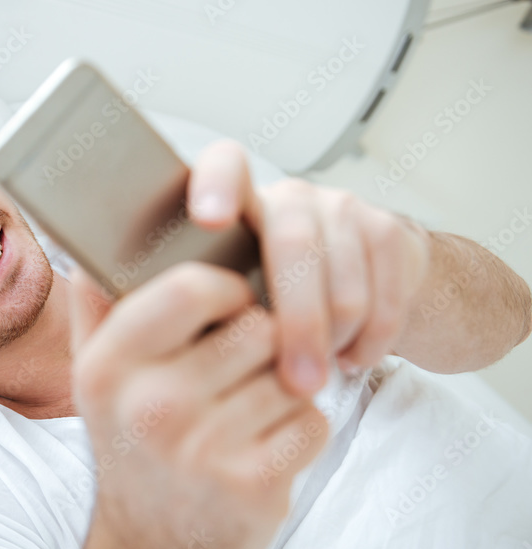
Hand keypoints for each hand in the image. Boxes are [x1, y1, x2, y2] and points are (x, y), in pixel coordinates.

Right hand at [68, 262, 328, 548]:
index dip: (228, 285)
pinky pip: (313, 421)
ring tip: (248, 409)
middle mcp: (150, 407)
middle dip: (263, 341)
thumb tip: (92, 246)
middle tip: (242, 367)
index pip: (190, 288)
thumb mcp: (95, 375)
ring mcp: (202, 451)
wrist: (152, 544)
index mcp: (109, 367)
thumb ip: (95, 308)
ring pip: (293, 373)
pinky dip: (302, 428)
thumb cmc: (132, 440)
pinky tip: (266, 443)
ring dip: (285, 386)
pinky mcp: (252, 486)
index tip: (232, 300)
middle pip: (259, 328)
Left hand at [186, 140, 431, 395]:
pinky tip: (350, 358)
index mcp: (239, 204)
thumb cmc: (269, 295)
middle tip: (297, 382)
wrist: (359, 278)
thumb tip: (160, 328)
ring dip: (333, 343)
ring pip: (344, 286)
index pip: (226, 166)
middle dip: (298, 324)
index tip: (208, 219)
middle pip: (294, 246)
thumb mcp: (228, 292)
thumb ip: (198, 300)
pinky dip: (370, 344)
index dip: (217, 184)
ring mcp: (342, 208)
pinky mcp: (388, 231)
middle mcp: (290, 196)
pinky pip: (384, 302)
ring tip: (314, 373)